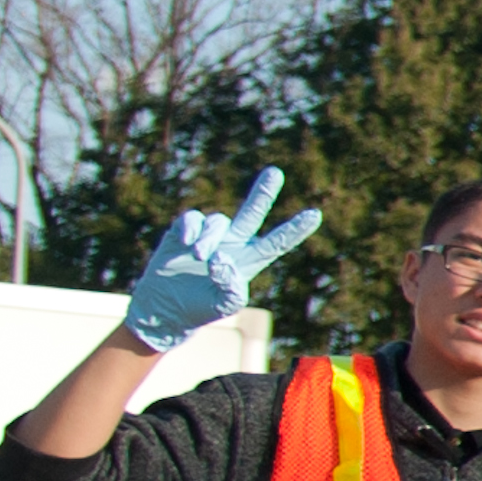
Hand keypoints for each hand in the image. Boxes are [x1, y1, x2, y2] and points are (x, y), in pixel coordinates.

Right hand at [117, 168, 319, 353]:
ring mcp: (210, 236)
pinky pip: (193, 218)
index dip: (295, 229)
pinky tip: (186, 242)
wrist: (166, 307)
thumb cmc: (201, 309)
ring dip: (209, 237)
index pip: (277, 243)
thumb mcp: (224, 306)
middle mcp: (233, 244)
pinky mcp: (184, 231)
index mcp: (249, 261)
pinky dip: (191, 228)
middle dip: (263, 192)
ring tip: (199, 256)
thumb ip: (231, 289)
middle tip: (276, 171)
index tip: (315, 214)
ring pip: (218, 221)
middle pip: (252, 213)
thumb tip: (222, 260)